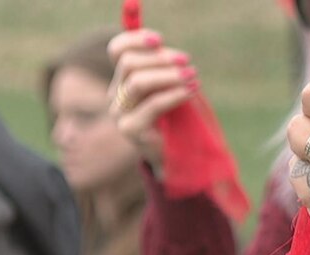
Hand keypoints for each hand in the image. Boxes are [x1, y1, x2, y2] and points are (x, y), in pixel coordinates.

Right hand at [107, 29, 196, 165]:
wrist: (177, 159)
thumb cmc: (179, 121)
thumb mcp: (172, 90)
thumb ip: (167, 71)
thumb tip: (170, 51)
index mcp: (123, 80)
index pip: (117, 50)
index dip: (136, 40)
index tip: (159, 39)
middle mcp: (116, 95)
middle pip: (128, 63)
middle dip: (160, 58)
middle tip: (187, 61)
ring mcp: (120, 113)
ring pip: (137, 82)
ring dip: (168, 75)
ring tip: (192, 76)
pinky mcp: (131, 130)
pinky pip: (152, 105)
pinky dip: (173, 94)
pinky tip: (191, 91)